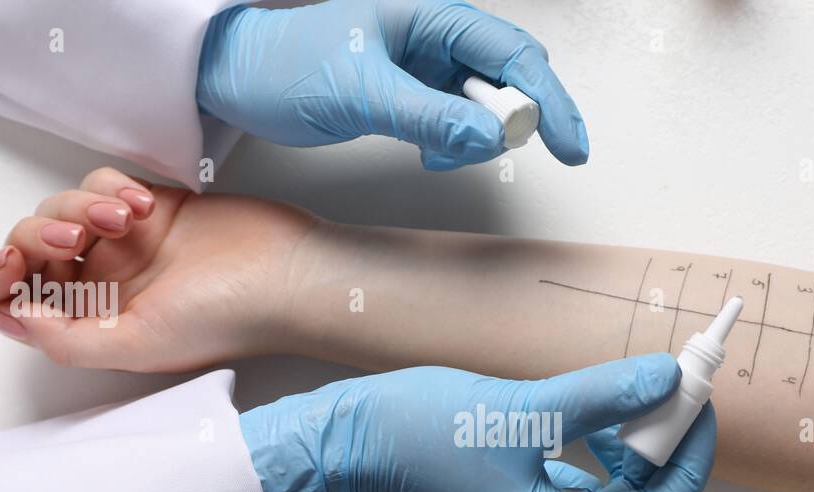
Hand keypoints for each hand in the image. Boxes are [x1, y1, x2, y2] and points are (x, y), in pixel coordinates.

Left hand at [0, 167, 313, 371]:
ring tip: (123, 219)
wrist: (283, 273)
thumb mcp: (137, 345)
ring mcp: (125, 244)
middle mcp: (103, 285)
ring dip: (79, 206)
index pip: (19, 302)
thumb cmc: (223, 319)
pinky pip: (101, 182)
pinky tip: (144, 207)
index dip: (0, 281)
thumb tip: (10, 318)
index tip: (9, 264)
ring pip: (62, 209)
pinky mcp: (149, 206)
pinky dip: (111, 187)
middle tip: (75, 239)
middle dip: (39, 237)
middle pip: (32, 250)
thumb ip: (67, 341)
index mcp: (95, 325)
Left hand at [196, 1, 588, 170]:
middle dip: (516, 121)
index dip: (548, 101)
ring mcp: (430, 65)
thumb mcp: (361, 93)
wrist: (242, 80)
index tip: (571, 145)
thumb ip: (430, 118)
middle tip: (501, 156)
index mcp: (432, 14)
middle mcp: (438, 34)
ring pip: (487, 107)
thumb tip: (492, 139)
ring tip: (435, 154)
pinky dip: (456, 147)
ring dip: (478, 141)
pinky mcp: (418, 93)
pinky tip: (428, 154)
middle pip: (511, 77)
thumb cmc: (288, 65)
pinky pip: (460, 123)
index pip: (512, 54)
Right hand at [239, 355, 715, 491]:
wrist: (347, 443)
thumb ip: (603, 396)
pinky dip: (597, 452)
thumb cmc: (417, 433)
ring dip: (630, 447)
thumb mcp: (522, 409)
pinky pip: (579, 488)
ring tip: (623, 397)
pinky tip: (591, 414)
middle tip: (668, 390)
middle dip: (660, 446)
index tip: (701, 407)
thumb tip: (667, 381)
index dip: (689, 461)